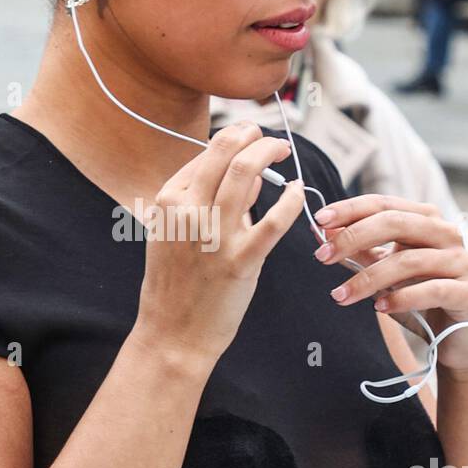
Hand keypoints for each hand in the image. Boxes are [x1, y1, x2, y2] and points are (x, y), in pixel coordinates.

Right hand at [134, 121, 306, 372]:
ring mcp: (215, 235)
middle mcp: (189, 211)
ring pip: (248, 172)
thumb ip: (208, 201)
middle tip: (269, 137)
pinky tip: (298, 192)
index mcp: (169, 201)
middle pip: (226, 151)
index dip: (233, 140)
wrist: (173, 332)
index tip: (249, 139)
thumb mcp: (175, 233)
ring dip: (271, 152)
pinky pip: (274, 219)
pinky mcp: (241, 260)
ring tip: (282, 150)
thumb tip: (251, 175)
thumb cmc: (175, 283)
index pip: (206, 153)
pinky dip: (291, 199)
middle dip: (253, 134)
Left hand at [312, 193, 467, 374]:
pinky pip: (432, 290)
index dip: (350, 209)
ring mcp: (461, 261)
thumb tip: (321, 232)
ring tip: (340, 295)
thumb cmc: (418, 300)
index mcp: (426, 219)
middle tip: (322, 256)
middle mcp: (447, 233)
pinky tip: (379, 308)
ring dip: (368, 278)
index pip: (383, 204)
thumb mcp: (384, 273)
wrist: (458, 338)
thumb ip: (359, 251)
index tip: (319, 221)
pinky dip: (402, 298)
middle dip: (353, 237)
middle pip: (395, 223)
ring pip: (408, 261)